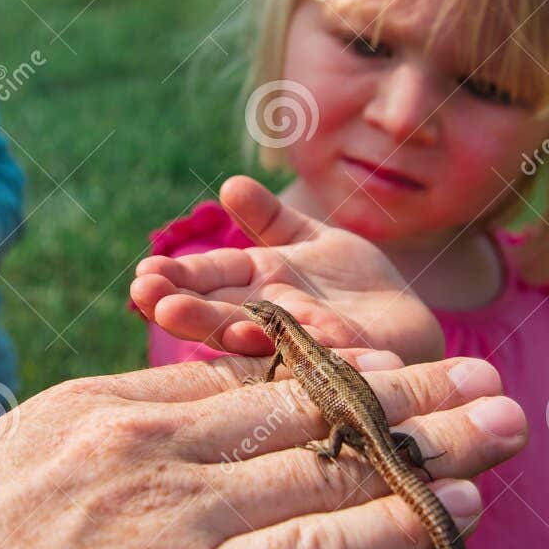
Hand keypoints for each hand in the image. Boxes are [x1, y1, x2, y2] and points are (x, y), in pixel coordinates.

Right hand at [0, 350, 527, 548]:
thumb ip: (81, 476)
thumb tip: (132, 494)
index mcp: (90, 409)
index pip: (239, 377)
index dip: (330, 371)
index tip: (387, 366)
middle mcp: (138, 440)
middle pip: (303, 400)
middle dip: (402, 387)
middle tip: (475, 369)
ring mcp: (167, 511)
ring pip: (332, 459)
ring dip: (434, 440)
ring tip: (507, 419)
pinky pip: (323, 544)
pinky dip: (402, 523)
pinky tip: (458, 507)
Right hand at [130, 175, 444, 364]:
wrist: (405, 325)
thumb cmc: (348, 286)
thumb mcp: (309, 239)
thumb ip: (271, 218)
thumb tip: (231, 185)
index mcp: (256, 287)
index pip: (209, 279)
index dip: (177, 277)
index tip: (143, 272)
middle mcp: (269, 320)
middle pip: (217, 311)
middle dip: (179, 303)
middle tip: (143, 294)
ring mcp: (299, 345)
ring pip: (250, 337)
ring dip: (213, 326)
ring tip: (175, 314)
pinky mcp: (338, 363)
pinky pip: (313, 354)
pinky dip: (287, 346)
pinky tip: (254, 333)